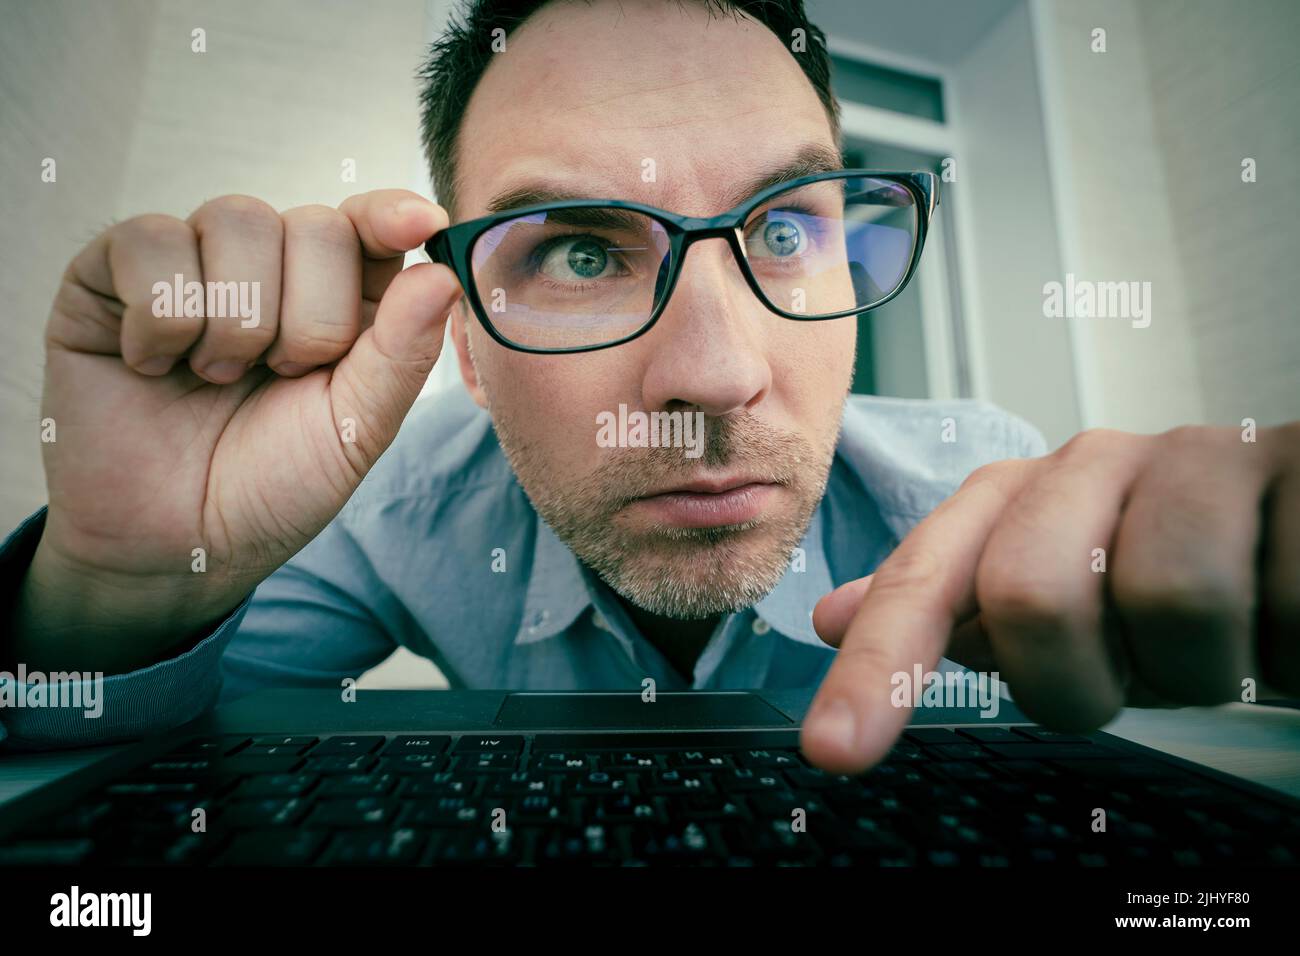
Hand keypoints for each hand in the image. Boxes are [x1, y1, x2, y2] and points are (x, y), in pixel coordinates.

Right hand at [14, 191, 461, 671]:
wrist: (172, 545)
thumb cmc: (271, 486)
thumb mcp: (356, 430)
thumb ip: (401, 353)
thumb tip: (444, 274)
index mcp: (342, 299)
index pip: (373, 224)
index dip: (392, 215)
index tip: (422, 223)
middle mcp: (272, 268)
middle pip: (314, 223)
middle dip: (308, 319)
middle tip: (277, 377)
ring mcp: (193, 262)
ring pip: (237, 219)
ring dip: (237, 321)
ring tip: (215, 378)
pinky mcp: (110, 273)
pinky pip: (151, 242)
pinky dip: (162, 317)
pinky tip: (153, 365)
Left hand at [801, 424, 1299, 772]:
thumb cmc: (1172, 574)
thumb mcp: (1059, 601)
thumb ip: (953, 608)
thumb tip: (831, 617)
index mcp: (1017, 497)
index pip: (925, 582)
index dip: (877, 665)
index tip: (832, 750)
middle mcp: (1092, 462)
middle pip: (1031, 596)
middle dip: (1079, 680)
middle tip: (1128, 676)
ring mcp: (1198, 455)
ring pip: (1171, 598)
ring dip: (1197, 664)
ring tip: (1220, 641)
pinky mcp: (1297, 468)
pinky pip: (1282, 591)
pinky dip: (1283, 637)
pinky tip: (1283, 611)